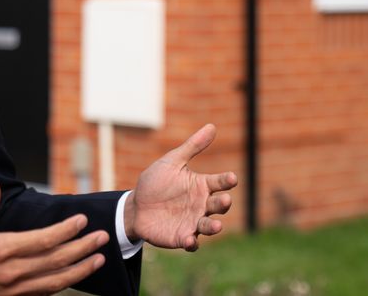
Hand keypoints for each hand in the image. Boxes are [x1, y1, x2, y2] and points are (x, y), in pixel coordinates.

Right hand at [0, 182, 108, 295]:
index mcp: (1, 251)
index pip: (43, 240)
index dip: (66, 230)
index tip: (82, 221)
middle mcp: (11, 273)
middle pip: (56, 262)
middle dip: (82, 249)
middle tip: (102, 238)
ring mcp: (12, 291)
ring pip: (54, 282)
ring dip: (79, 271)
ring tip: (97, 260)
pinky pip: (41, 295)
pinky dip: (59, 287)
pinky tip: (71, 279)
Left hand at [124, 124, 237, 250]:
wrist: (136, 206)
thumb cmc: (156, 182)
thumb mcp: (172, 162)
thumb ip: (192, 147)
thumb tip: (212, 126)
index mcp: (202, 186)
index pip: (219, 182)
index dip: (226, 180)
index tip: (231, 177)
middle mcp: (202, 205)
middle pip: (218, 205)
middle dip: (223, 203)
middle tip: (224, 200)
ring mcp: (193, 222)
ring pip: (209, 226)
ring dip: (213, 227)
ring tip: (216, 225)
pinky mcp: (182, 237)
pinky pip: (191, 242)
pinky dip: (192, 242)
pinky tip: (189, 240)